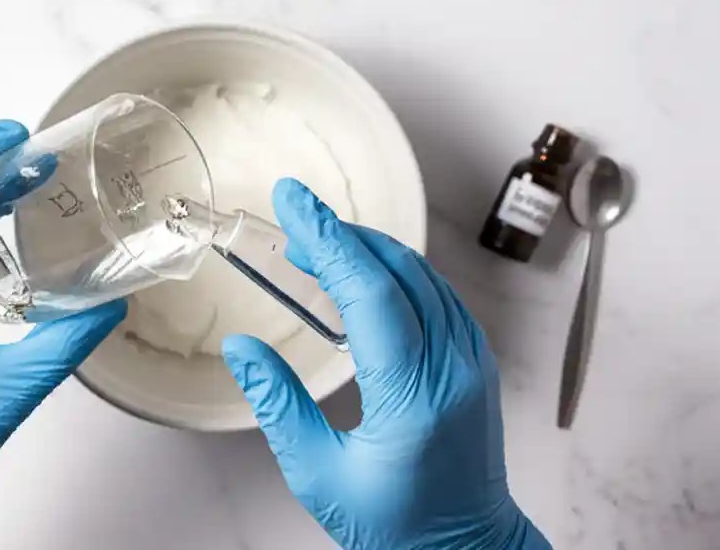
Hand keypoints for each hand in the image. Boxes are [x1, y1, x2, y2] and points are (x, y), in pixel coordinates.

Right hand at [222, 179, 548, 549]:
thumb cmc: (396, 526)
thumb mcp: (318, 475)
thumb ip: (279, 405)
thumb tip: (243, 349)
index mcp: (412, 396)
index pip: (369, 292)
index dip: (327, 239)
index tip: (293, 201)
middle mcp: (452, 369)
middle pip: (399, 271)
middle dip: (342, 235)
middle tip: (295, 221)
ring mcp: (471, 364)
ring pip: (424, 278)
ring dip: (370, 251)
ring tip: (319, 247)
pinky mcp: (475, 365)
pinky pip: (439, 296)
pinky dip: (398, 273)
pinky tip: (367, 274)